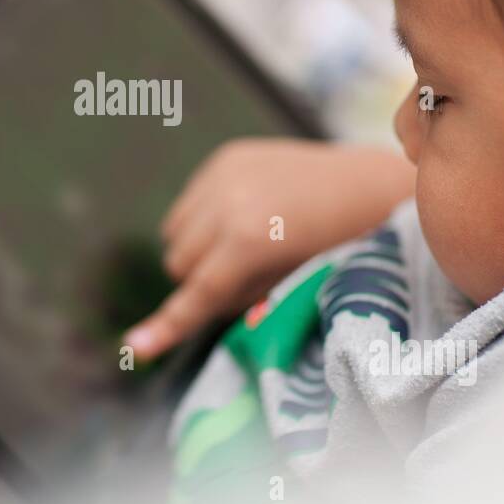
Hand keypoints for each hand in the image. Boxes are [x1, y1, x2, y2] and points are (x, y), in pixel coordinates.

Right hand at [125, 138, 413, 360]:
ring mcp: (224, 174)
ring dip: (196, 249)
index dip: (167, 325)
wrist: (369, 186)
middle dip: (197, 279)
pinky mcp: (226, 157)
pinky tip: (245, 217)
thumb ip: (237, 300)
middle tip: (242, 281)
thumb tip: (189, 316)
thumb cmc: (338, 249)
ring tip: (243, 248)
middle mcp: (227, 202)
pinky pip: (188, 203)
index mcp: (250, 240)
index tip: (134, 346)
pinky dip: (204, 219)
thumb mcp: (289, 285)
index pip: (197, 292)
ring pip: (174, 233)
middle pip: (177, 262)